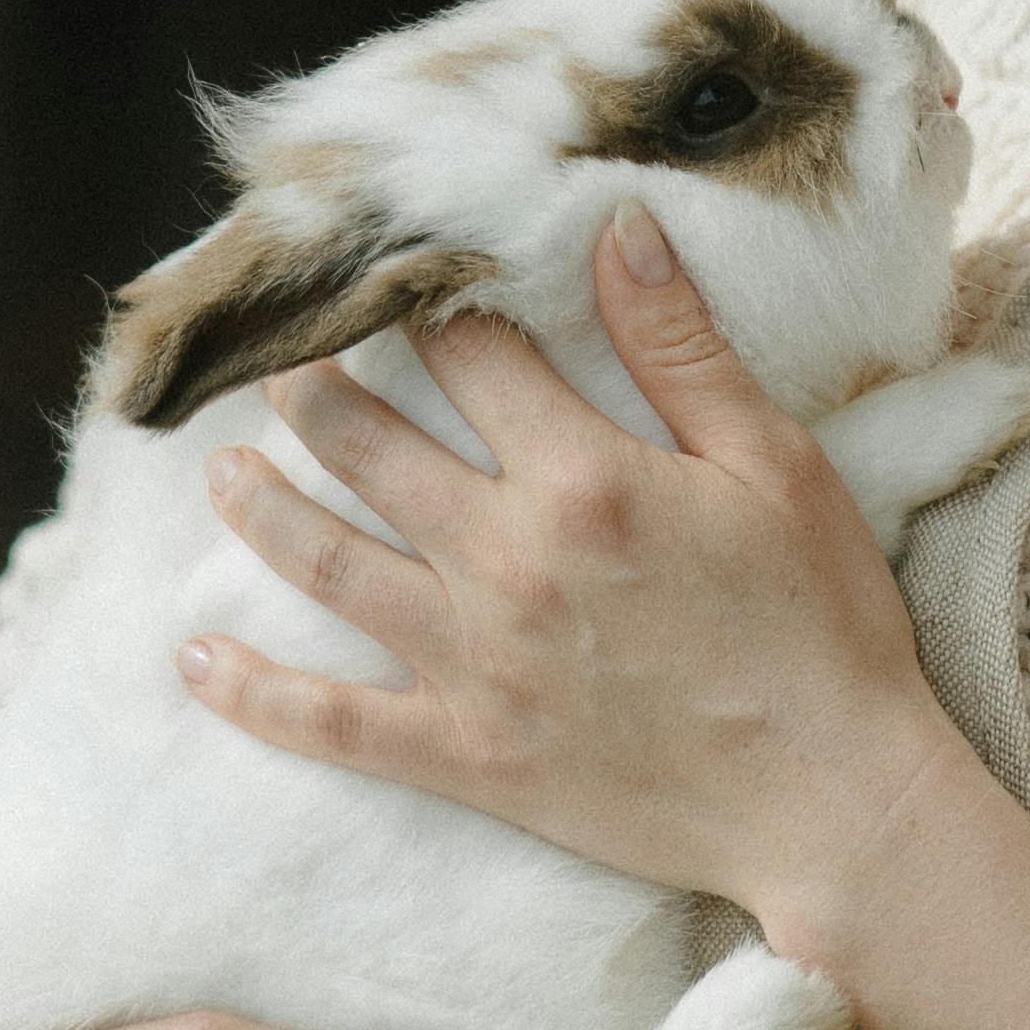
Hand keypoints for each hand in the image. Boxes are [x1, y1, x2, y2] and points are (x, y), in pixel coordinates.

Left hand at [180, 208, 953, 933]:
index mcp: (583, 477)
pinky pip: (332, 721)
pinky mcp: (465, 755)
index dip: (433, 305)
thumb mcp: (775, 466)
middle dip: (314, 391)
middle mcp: (505, 560)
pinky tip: (197, 662)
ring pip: (328, 563)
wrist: (831, 800)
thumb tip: (614, 229)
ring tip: (224, 472)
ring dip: (263, 509)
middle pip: (371, 447)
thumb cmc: (822, 626)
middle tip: (279, 362)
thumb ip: (682, 348)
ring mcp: (472, 662)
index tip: (398, 278)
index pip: (473, 355)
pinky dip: (255, 694)